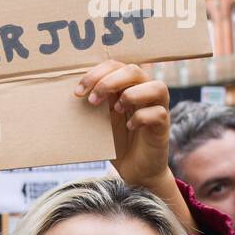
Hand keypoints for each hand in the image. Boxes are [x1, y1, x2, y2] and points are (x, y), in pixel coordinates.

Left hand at [75, 60, 193, 231]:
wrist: (134, 169)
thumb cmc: (115, 140)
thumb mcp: (100, 118)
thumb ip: (93, 102)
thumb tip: (71, 92)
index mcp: (128, 85)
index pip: (115, 65)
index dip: (96, 74)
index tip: (78, 92)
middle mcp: (145, 92)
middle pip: (134, 70)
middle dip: (109, 81)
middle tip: (92, 100)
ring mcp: (158, 108)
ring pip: (157, 86)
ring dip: (131, 95)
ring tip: (115, 110)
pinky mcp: (163, 125)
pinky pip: (158, 113)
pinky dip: (141, 118)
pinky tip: (129, 127)